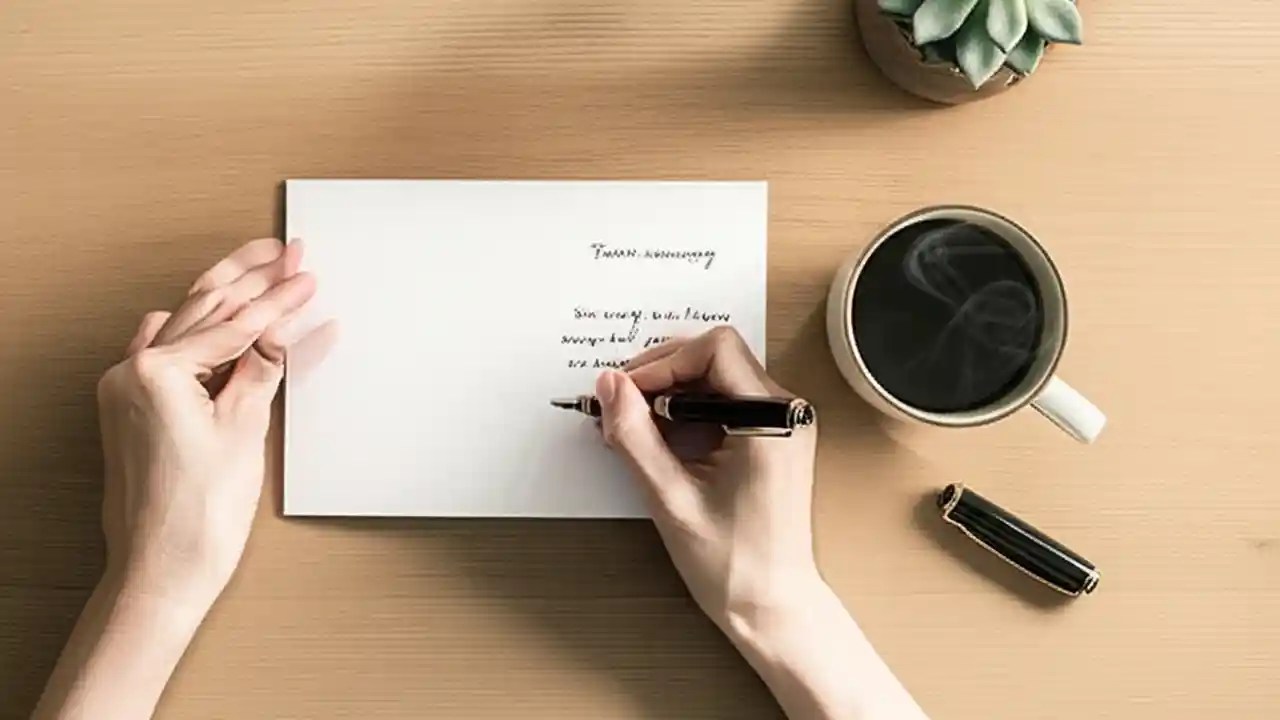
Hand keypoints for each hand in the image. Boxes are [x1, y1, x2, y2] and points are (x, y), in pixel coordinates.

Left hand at [97, 238, 315, 603]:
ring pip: (184, 324)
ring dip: (227, 297)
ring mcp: (127, 389)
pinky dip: (202, 333)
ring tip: (262, 268)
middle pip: (203, 309)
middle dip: (251, 279)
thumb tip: (282, 330)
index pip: (234, 323)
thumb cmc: (196, 514)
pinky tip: (222, 320)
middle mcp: (131, 372)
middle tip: (286, 251)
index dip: (278, 299)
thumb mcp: (244, 429)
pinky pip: (169, 352)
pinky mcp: (133, 407)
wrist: (162, 568)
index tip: (306, 276)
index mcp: (155, 371)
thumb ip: (262, 369)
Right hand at [596, 327, 928, 719]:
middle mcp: (787, 413)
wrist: (771, 606)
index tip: (626, 391)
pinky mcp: (772, 439)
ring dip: (670, 394)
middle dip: (661, 375)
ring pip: (717, 378)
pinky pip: (725, 403)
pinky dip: (687, 412)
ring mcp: (783, 425)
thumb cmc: (734, 564)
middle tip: (620, 405)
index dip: (663, 363)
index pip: (715, 349)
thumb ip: (636, 437)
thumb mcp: (671, 499)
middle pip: (716, 357)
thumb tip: (610, 386)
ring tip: (633, 426)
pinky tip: (658, 440)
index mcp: (772, 421)